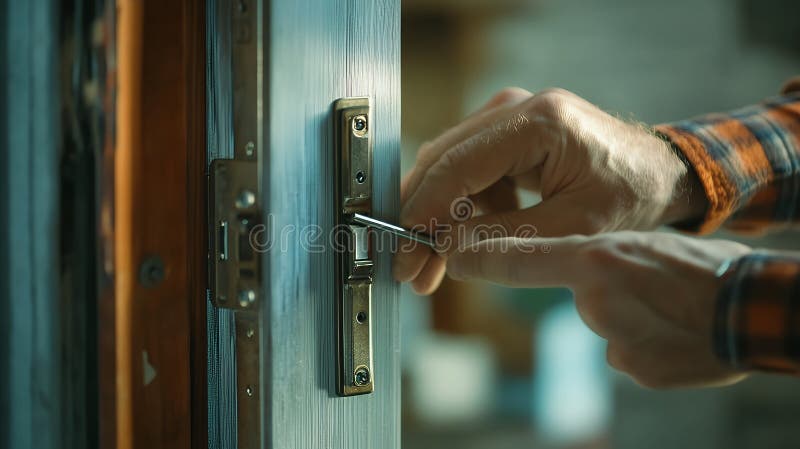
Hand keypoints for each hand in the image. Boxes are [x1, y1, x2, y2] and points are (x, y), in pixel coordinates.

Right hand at [394, 87, 706, 293]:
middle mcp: (515, 109)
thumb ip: (508, 239)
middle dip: (421, 219)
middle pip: (442, 162)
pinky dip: (459, 212)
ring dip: (437, 221)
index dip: (423, 212)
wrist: (660, 174)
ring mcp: (507, 118)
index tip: (403, 252)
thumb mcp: (575, 227)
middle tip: (408, 268)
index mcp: (537, 123)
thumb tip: (446, 252)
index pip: (458, 165)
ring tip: (431, 272)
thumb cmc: (631, 194)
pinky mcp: (506, 134)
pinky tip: (460, 247)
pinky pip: (467, 173)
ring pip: (448, 170)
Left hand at [446, 231, 750, 388]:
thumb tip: (572, 276)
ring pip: (604, 322)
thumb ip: (595, 259)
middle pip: (576, 293)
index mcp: (597, 257)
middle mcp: (595, 298)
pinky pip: (624, 348)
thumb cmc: (703, 269)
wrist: (749, 310)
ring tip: (668, 306)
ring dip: (629, 315)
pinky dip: (643, 341)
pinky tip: (671, 332)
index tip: (450, 254)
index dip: (479, 257)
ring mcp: (612, 337)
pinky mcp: (630, 366)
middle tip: (647, 286)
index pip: (520, 258)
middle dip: (601, 291)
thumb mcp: (642, 243)